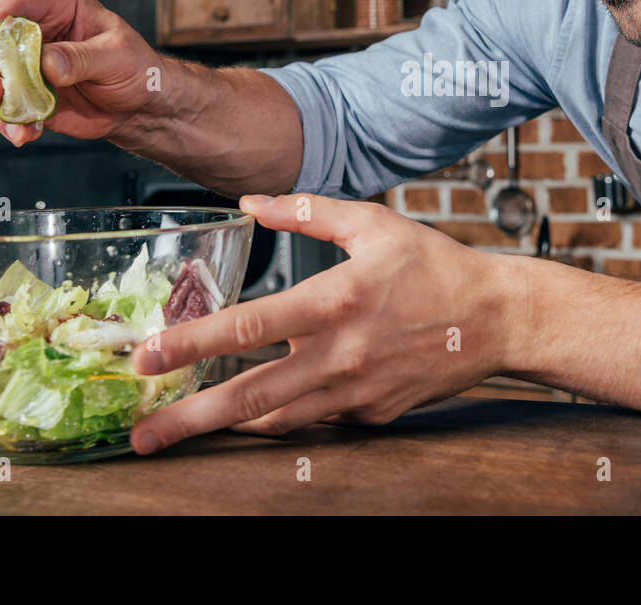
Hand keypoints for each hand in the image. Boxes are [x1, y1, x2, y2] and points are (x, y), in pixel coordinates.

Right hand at [0, 0, 166, 146]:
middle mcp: (34, 28)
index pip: (12, 3)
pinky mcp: (25, 91)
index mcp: (57, 3)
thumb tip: (45, 63)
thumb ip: (80, 58)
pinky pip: (2, 105)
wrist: (141, 106)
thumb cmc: (136, 68)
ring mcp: (25, 61)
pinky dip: (7, 122)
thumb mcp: (117, 56)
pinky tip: (25, 135)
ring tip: (17, 129)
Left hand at [128, 193, 523, 452]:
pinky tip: (262, 410)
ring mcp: (357, 392)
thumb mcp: (373, 224)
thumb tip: (249, 203)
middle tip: (143, 437)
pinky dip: (285, 415)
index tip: (146, 356)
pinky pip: (317, 420)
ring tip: (184, 431)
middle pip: (249, 396)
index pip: (246, 328)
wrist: (497, 318)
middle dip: (189, 419)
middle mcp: (341, 354)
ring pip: (277, 420)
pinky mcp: (372, 416)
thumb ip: (307, 212)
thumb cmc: (435, 265)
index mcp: (335, 301)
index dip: (189, 344)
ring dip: (226, 427)